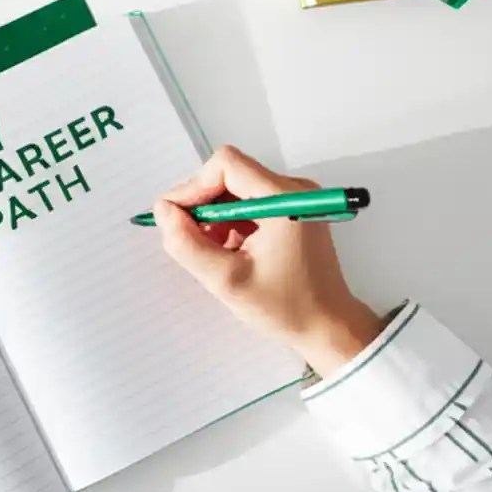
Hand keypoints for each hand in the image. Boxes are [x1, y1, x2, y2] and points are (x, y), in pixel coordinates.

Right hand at [154, 146, 383, 376]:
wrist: (328, 326)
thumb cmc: (286, 307)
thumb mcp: (226, 280)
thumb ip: (187, 244)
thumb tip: (163, 212)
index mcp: (285, 200)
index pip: (226, 165)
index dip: (194, 187)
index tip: (176, 216)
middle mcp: (293, 190)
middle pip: (229, 175)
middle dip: (202, 204)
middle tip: (187, 237)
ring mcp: (294, 199)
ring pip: (234, 189)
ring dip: (214, 216)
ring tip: (211, 251)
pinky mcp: (290, 211)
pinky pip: (246, 202)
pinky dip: (229, 223)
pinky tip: (228, 251)